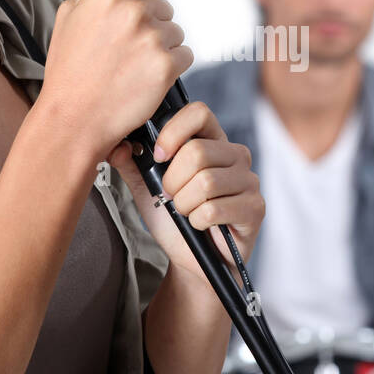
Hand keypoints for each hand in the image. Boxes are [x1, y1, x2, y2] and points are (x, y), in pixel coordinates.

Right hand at [36, 0, 192, 158]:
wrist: (74, 118)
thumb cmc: (69, 74)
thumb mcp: (66, 21)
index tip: (144, 2)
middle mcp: (134, 10)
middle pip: (165, 7)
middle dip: (152, 25)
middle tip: (128, 50)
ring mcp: (153, 38)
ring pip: (176, 33)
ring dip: (162, 48)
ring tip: (134, 67)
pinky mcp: (167, 65)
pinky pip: (185, 56)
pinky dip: (172, 68)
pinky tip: (147, 78)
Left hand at [104, 101, 263, 281]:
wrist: (190, 261)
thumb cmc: (173, 220)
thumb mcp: (146, 187)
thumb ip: (130, 162)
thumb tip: (118, 145)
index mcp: (212, 141)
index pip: (199, 113)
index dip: (173, 132)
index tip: (158, 157)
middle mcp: (236, 155)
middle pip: (198, 152)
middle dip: (173, 182)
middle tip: (171, 197)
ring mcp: (249, 181)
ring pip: (205, 182)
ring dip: (184, 204)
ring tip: (185, 212)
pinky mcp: (254, 208)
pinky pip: (214, 209)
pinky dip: (197, 221)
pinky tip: (199, 225)